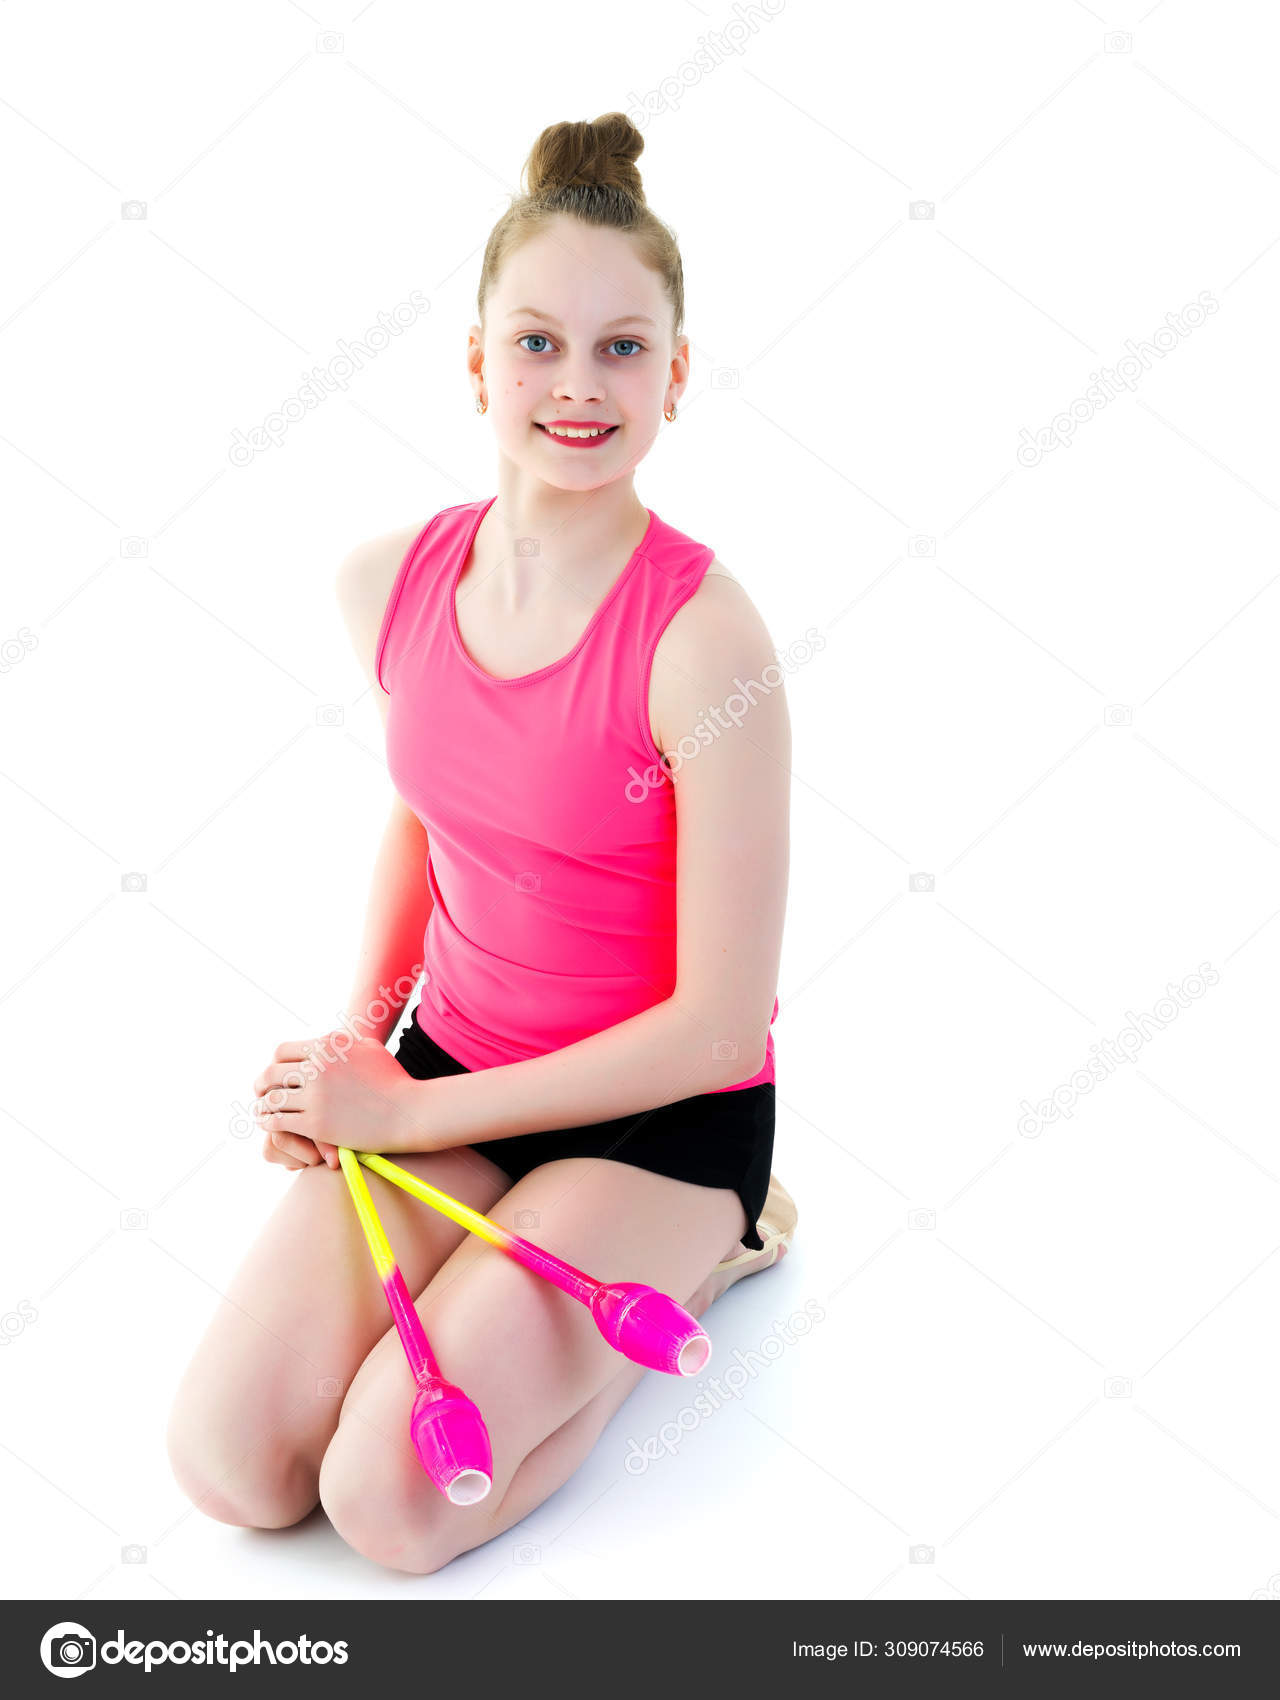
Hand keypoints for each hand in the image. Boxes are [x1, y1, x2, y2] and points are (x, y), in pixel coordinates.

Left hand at [251, 1029, 416, 1170]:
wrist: (410, 1111)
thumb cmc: (394, 1081)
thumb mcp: (369, 1049)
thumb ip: (342, 1042)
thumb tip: (325, 1040)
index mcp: (328, 1046)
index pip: (282, 1052)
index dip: (274, 1064)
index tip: (274, 1075)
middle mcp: (318, 1067)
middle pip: (271, 1073)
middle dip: (262, 1083)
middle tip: (260, 1092)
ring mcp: (316, 1096)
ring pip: (271, 1099)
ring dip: (262, 1105)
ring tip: (262, 1111)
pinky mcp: (316, 1124)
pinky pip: (278, 1121)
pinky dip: (269, 1122)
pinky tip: (270, 1124)